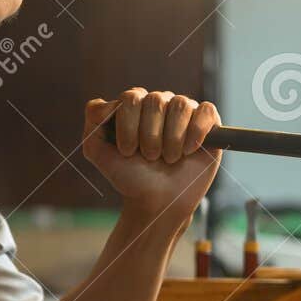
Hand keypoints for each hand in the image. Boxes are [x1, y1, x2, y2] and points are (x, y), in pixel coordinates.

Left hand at [83, 89, 220, 222]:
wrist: (158, 201)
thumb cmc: (130, 176)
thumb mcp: (98, 152)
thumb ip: (92, 123)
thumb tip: (102, 103)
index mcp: (135, 106)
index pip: (131, 98)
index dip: (128, 127)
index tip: (128, 152)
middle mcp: (160, 103)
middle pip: (155, 100)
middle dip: (150, 136)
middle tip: (150, 158)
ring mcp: (185, 111)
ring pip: (180, 105)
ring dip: (172, 139)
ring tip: (169, 158)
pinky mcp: (208, 122)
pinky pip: (206, 111)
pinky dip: (196, 132)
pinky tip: (189, 151)